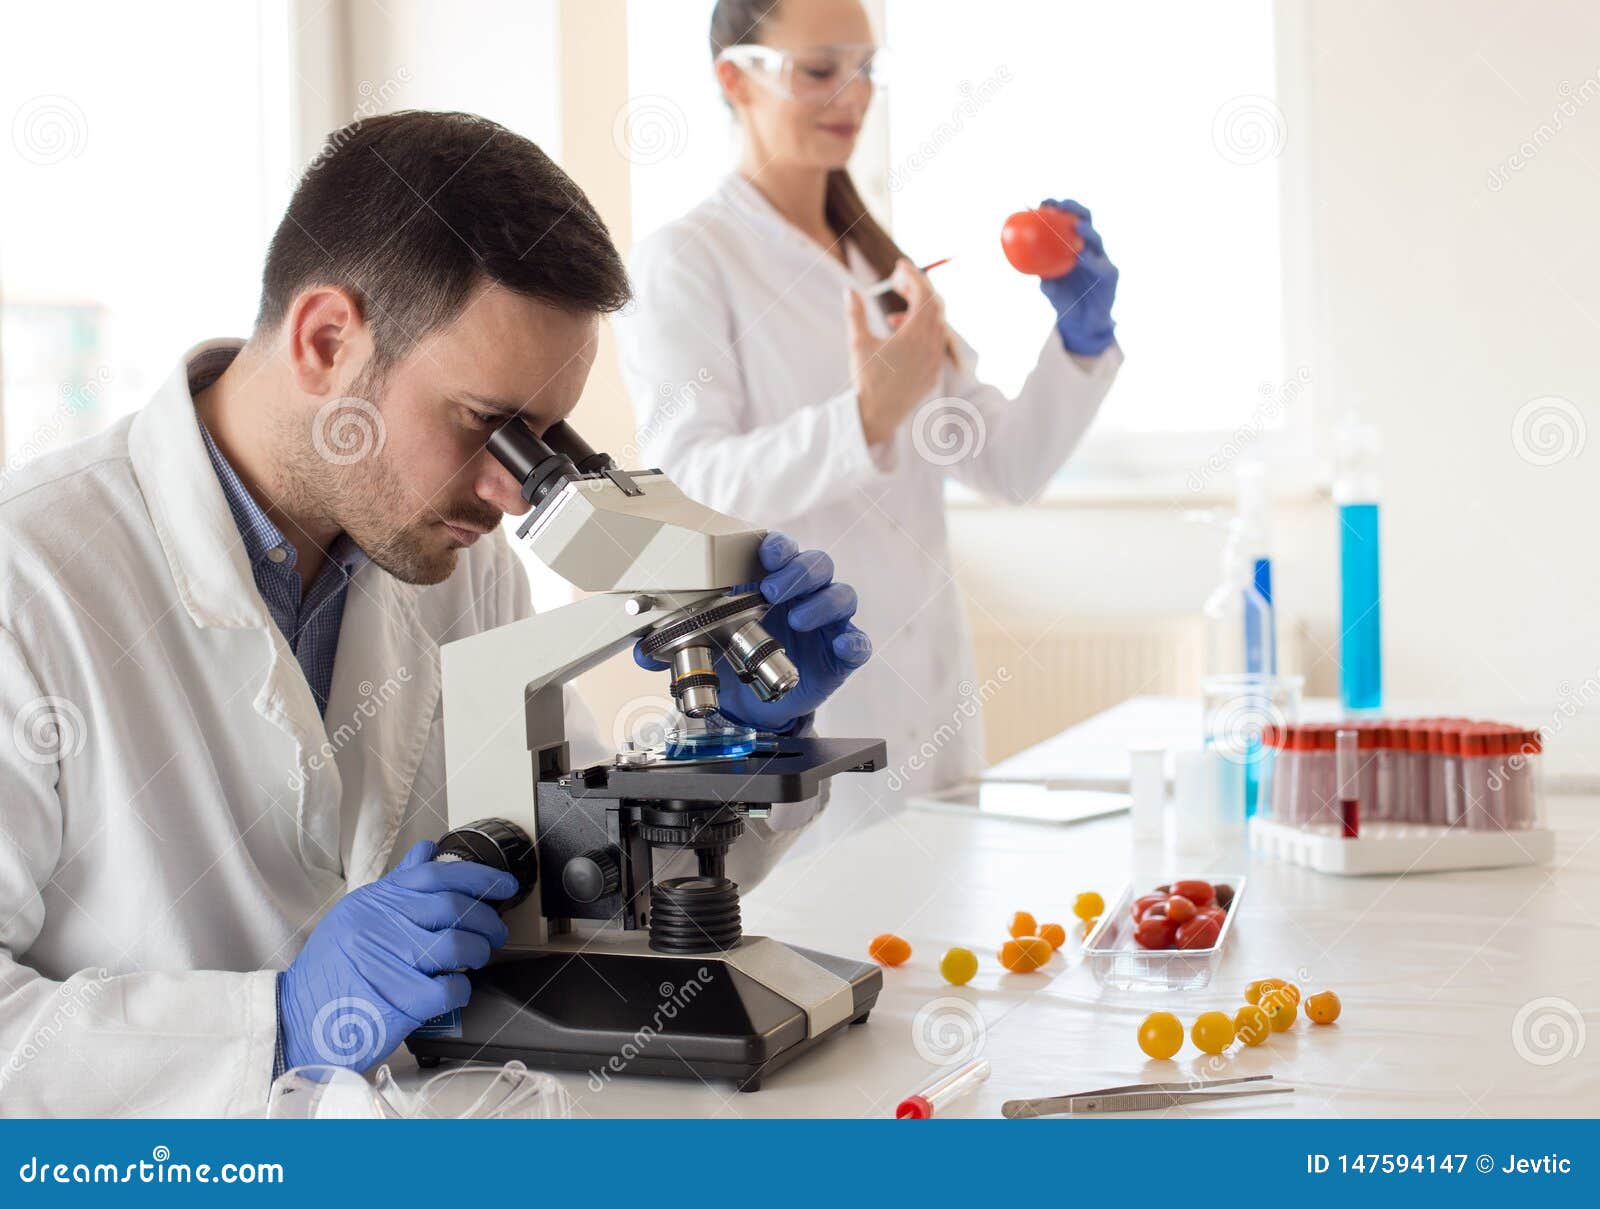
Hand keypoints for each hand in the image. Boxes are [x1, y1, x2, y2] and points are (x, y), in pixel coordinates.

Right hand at [279, 841, 517, 1070]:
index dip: (478, 876)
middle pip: (453, 908)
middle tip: (495, 931)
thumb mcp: (356, 917)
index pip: (435, 874)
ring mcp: (387, 962)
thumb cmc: (332, 971)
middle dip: (486, 919)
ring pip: (457, 945)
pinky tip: (456, 989)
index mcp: (373, 902)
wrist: (296, 1021)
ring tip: (477, 959)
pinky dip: (462, 989)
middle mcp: (378, 925)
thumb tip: (427, 852)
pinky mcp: (396, 1001)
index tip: (504, 884)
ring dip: (478, 952)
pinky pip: (449, 988)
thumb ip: (397, 886)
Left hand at [634, 532, 871, 731]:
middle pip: (816, 564)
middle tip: (773, 591)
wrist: (755, 701)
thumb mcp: (704, 647)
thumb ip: (673, 645)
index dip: (778, 546)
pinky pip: (858, 641)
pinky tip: (843, 645)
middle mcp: (802, 594)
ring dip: (822, 603)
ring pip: (841, 595)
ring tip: (797, 620)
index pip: (781, 549)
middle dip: (797, 571)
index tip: (766, 551)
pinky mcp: (840, 653)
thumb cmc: (736, 655)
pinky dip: (854, 641)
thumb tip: (642, 652)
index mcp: (769, 580)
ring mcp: (825, 622)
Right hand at [846, 259, 947, 444]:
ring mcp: (934, 361)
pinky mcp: (933, 374)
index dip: (913, 275)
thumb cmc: (866, 380)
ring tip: (893, 318)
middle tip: (898, 286)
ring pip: (937, 325)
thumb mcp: (858, 343)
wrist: (875, 416)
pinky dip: (924, 334)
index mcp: (914, 335)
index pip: (923, 294)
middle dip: (917, 290)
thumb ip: (855, 313)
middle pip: (935, 305)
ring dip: (919, 314)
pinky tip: (902, 339)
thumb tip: (849, 290)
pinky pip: (935, 345)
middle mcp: (930, 347)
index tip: (899, 266)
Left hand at [1037, 199, 1118, 355]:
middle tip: (1060, 204)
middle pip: (1086, 221)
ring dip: (1086, 231)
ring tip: (1075, 226)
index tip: (1043, 201)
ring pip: (1096, 239)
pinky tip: (1082, 257)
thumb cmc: (1064, 299)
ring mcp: (1102, 260)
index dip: (1058, 208)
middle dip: (1074, 209)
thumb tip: (1020, 257)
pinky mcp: (1110, 276)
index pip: (1068, 220)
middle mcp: (1090, 248)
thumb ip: (1039, 271)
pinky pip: (1100, 266)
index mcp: (1075, 246)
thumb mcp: (1047, 284)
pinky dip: (1091, 261)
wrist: (1081, 323)